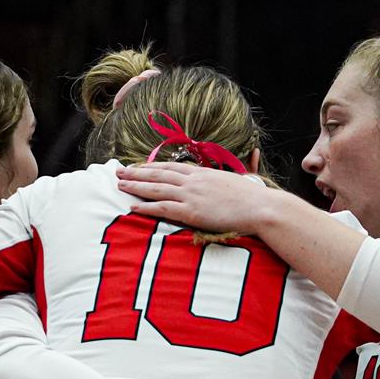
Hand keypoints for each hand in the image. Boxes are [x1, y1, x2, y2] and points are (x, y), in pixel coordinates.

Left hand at [116, 163, 277, 233]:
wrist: (261, 207)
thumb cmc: (253, 197)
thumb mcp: (235, 181)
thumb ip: (225, 177)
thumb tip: (236, 166)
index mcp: (202, 173)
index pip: (170, 166)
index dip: (151, 166)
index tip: (138, 166)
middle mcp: (193, 181)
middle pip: (158, 174)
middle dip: (136, 172)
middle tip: (118, 171)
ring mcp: (191, 196)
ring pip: (156, 188)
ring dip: (135, 186)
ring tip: (119, 184)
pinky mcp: (192, 212)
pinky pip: (162, 208)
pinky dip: (145, 207)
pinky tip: (132, 206)